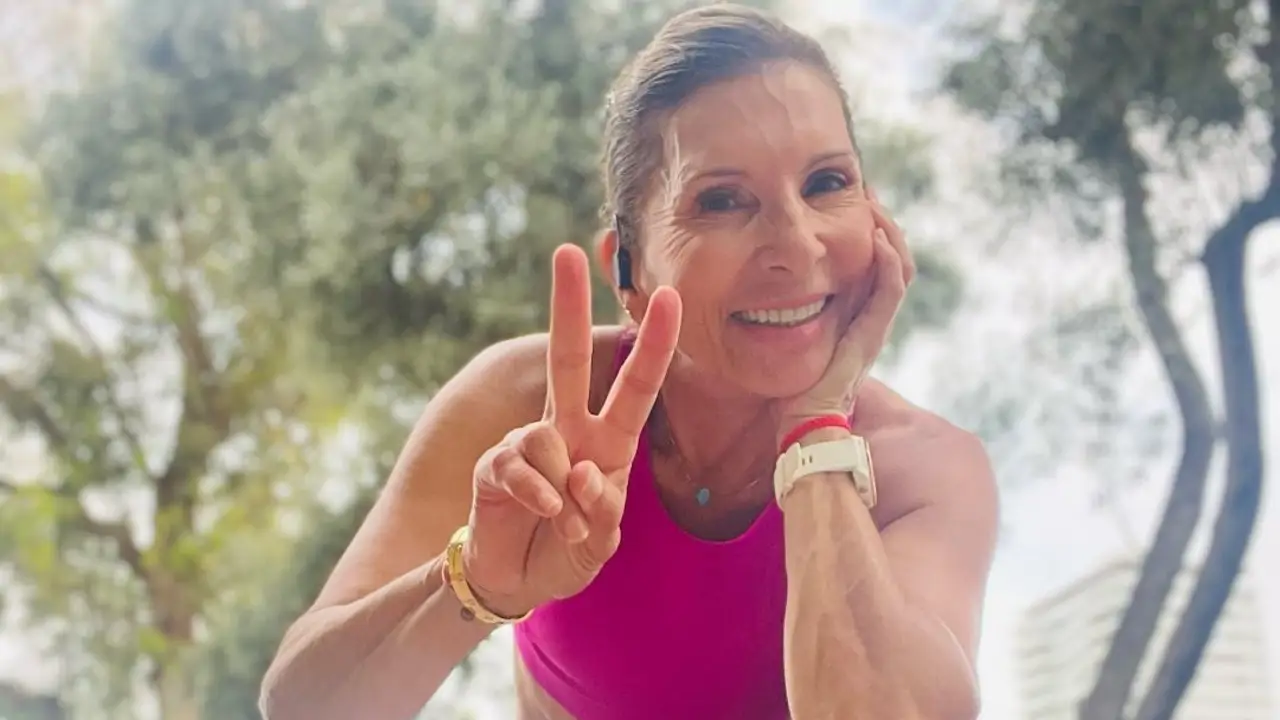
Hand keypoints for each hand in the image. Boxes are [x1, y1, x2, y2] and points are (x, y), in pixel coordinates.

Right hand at [462, 244, 681, 616]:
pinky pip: (519, 465)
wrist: (518, 580)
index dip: (654, 344)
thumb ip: (602, 510)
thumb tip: (580, 473)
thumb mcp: (602, 540)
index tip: (669, 296)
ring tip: (566, 524)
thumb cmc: (567, 551)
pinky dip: (539, 495)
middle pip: (567, 359)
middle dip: (567, 306)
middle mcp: (568, 431)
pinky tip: (545, 515)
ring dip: (564, 491)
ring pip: (547, 436)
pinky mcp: (495, 465)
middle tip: (566, 251)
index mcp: (608, 442)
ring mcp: (528, 444)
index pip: (635, 386)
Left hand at [774, 189, 913, 439]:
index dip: (862, 228)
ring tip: (872, 202)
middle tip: (865, 189)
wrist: (800, 429)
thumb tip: (736, 285)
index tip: (847, 197)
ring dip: (887, 232)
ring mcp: (871, 326)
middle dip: (879, 221)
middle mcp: (865, 317)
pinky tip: (875, 236)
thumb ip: (766, 313)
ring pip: (897, 268)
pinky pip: (889, 291)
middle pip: (888, 258)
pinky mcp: (871, 337)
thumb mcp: (771, 337)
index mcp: (847, 314)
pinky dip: (885, 261)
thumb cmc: (781, 391)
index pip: (867, 261)